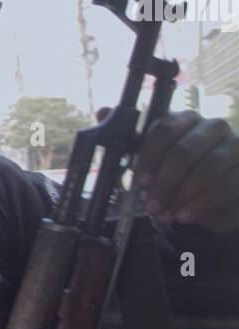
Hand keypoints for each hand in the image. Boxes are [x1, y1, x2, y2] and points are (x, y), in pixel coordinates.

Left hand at [111, 108, 238, 233]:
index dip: (149, 158)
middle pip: (185, 151)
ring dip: (182, 196)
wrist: (209, 197)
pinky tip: (186, 216)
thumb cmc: (177, 172)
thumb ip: (131, 138)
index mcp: (185, 119)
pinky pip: (227, 186)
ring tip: (166, 214)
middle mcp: (213, 127)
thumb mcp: (152, 157)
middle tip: (151, 206)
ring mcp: (236, 147)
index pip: (164, 129)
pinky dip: (202, 204)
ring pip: (208, 169)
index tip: (139, 183)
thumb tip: (103, 112)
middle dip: (164, 182)